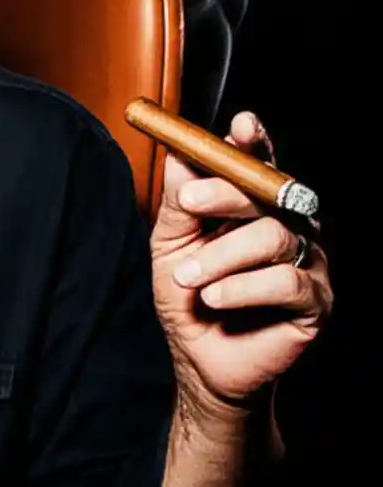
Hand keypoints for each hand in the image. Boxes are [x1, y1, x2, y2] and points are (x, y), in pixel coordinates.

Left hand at [150, 111, 332, 415]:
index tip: (241, 125)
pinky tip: (215, 299)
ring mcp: (308, 261)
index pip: (260, 164)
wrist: (200, 361)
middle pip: (269, 193)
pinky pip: (285, 281)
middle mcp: (289, 226)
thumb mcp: (170, 247)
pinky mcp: (316, 300)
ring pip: (273, 237)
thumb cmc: (189, 298)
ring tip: (188, 279)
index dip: (255, 143)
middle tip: (190, 201)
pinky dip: (242, 288)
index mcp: (255, 207)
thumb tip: (180, 157)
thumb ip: (178, 204)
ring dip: (220, 256)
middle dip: (226, 192)